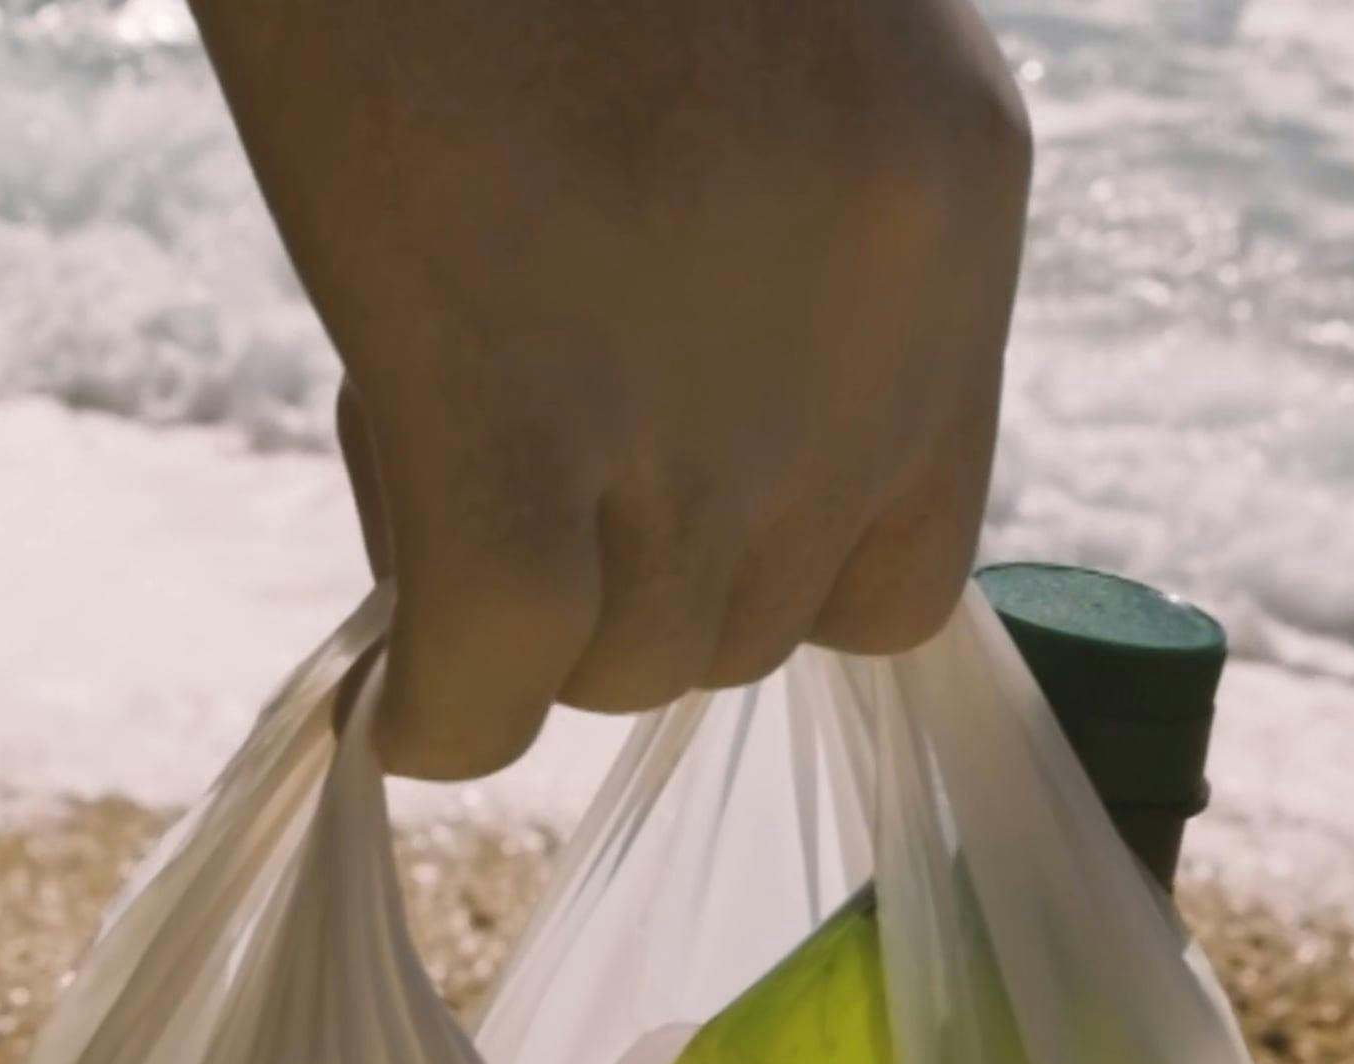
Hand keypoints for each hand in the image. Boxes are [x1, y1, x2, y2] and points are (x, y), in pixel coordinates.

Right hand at [196, 0, 1031, 776]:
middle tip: (489, 429)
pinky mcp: (512, 409)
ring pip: (629, 660)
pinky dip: (442, 708)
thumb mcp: (791, 38)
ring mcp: (707, 395)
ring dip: (520, 618)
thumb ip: (791, 228)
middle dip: (616, 581)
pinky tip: (398, 688)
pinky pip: (498, 670)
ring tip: (417, 432)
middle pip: (751, 620)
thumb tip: (693, 415)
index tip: (647, 503)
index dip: (762, 570)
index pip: (908, 556)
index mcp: (955, 204)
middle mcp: (871, 336)